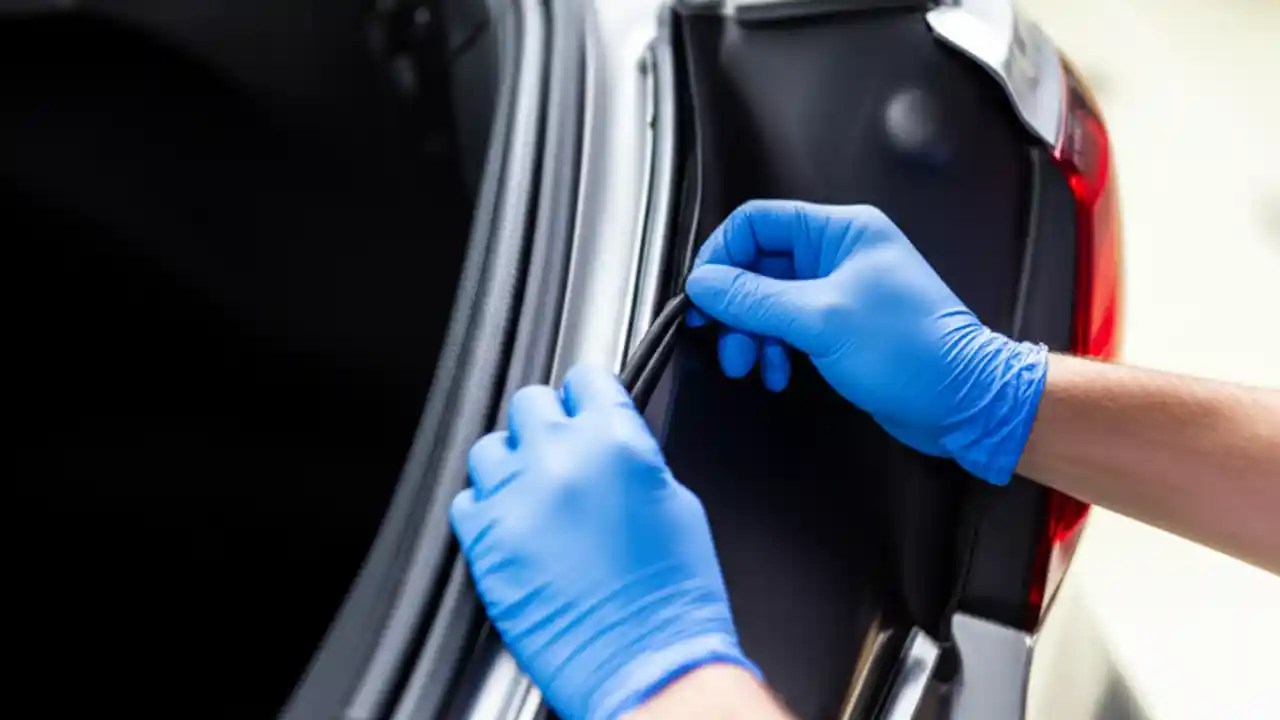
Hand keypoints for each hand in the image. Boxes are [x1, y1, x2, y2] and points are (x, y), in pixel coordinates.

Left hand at [450, 364, 756, 719]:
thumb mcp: (674, 501)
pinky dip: (487, 509)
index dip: (587, 395)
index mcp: (615, 442)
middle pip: (529, 404)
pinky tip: (515, 527)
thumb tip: (605, 440)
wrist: (648, 663)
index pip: (585, 379)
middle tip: (561, 455)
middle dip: (546, 426)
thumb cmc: (671, 595)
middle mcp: (560, 461)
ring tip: (534, 493)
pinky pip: (467, 501)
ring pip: (489, 448)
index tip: (586, 407)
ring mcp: (516, 499)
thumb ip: (629, 456)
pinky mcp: (485, 542)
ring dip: (511, 465)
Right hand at [684, 200, 1046, 484]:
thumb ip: (755, 299)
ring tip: (748, 365)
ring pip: (768, 300)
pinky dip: (774, 349)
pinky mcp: (840, 326)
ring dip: (750, 333)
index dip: (722, 255)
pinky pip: (787, 327)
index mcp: (840, 231)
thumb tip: (703, 284)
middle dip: (735, 305)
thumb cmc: (910, 351)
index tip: (702, 294)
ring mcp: (839, 291)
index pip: (757, 222)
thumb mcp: (820, 319)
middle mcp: (838, 253)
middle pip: (758, 264)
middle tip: (723, 340)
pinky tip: (776, 374)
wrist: (963, 401)